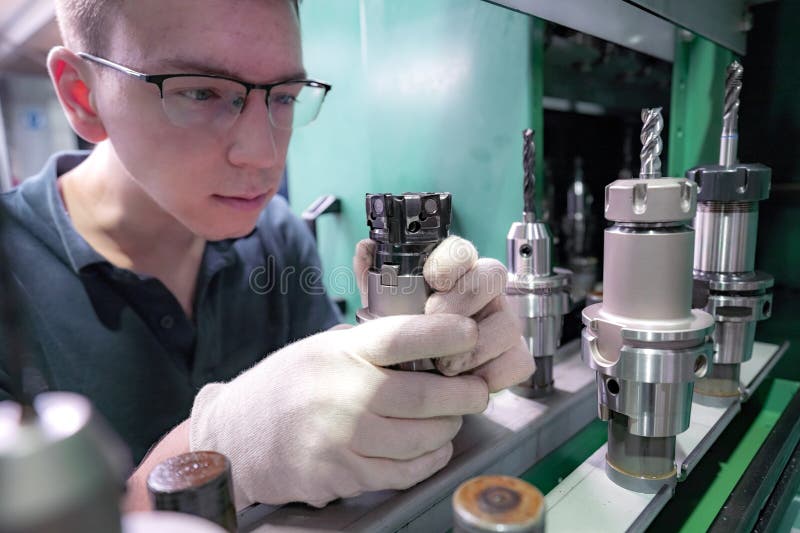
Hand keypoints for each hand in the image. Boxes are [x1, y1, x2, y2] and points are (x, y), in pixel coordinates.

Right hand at [189, 314, 487, 508]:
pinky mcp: (341, 474)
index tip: (470, 333)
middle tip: (476, 391)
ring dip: (447, 429)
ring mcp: (341, 437)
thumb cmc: (287, 386)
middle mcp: (342, 392)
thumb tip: (433, 346)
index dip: (444, 334)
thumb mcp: (323, 348)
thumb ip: (370, 347)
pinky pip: (402, 472)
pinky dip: (428, 460)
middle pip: (424, 395)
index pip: (402, 338)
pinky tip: (432, 448)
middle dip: (464, 394)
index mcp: (341, 352)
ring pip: (420, 438)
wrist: (236, 435)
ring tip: (450, 419)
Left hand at [355, 236, 533, 391]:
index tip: (433, 279)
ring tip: (444, 365)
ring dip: (475, 348)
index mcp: (455, 273)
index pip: (463, 250)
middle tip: (434, 322)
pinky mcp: (513, 355)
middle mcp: (484, 292)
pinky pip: (519, 360)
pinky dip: (495, 374)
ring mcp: (502, 322)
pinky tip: (470, 381)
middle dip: (461, 302)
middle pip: (492, 277)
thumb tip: (365, 248)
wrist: (415, 378)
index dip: (450, 261)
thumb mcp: (383, 308)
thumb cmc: (406, 337)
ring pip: (507, 323)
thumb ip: (373, 278)